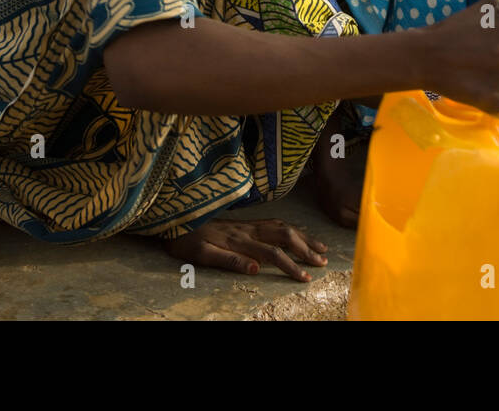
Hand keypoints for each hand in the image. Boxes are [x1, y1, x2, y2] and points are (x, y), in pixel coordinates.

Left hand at [161, 218, 328, 281]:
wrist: (174, 220)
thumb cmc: (186, 242)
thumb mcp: (202, 255)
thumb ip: (229, 260)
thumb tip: (256, 268)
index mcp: (239, 240)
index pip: (273, 254)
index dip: (291, 266)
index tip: (306, 278)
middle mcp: (247, 229)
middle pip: (285, 236)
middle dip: (306, 249)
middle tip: (323, 262)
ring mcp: (247, 224)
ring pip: (283, 227)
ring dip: (303, 237)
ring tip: (321, 247)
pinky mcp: (245, 222)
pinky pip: (274, 223)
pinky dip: (291, 229)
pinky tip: (298, 233)